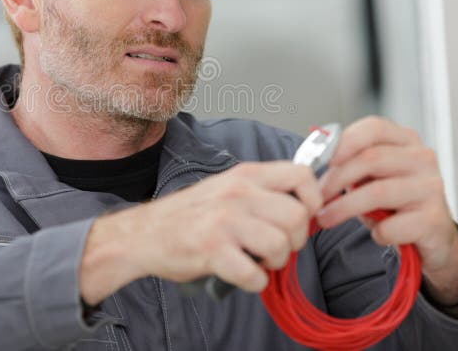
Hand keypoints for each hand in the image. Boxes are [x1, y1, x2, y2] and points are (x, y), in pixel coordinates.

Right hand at [79, 161, 321, 304]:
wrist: (144, 234)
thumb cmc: (190, 214)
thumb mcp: (227, 187)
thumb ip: (262, 191)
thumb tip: (304, 207)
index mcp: (245, 175)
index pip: (301, 174)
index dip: (313, 198)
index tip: (305, 216)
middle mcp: (238, 193)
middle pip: (297, 216)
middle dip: (295, 240)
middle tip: (276, 246)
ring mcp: (224, 221)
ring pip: (281, 245)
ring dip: (275, 262)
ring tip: (258, 261)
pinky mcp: (212, 250)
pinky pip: (255, 275)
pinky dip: (254, 282)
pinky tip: (241, 275)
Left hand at [316, 116, 457, 310]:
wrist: (434, 237)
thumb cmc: (396, 204)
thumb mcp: (372, 178)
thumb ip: (348, 165)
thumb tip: (311, 164)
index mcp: (405, 141)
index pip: (373, 128)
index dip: (344, 141)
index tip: (323, 160)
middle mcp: (422, 159)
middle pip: (370, 158)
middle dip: (336, 179)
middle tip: (317, 197)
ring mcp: (431, 188)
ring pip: (378, 191)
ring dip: (344, 207)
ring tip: (326, 218)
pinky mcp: (433, 219)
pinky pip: (392, 225)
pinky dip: (377, 232)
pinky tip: (377, 233)